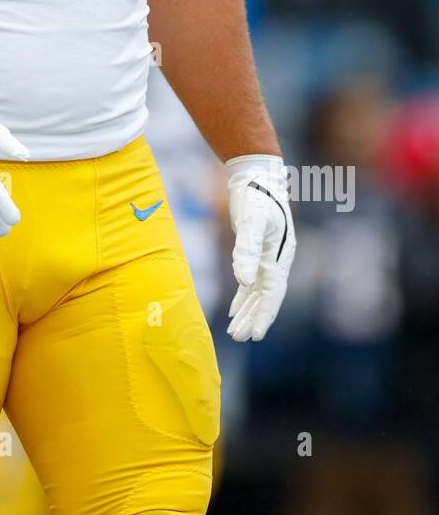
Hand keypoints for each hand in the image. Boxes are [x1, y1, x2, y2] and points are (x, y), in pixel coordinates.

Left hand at [226, 154, 294, 341]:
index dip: (264, 315)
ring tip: (235, 332)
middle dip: (254, 319)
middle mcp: (275, 261)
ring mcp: (267, 258)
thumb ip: (246, 250)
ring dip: (247, 311)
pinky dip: (243, 296)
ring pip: (258, 293)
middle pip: (266, 298)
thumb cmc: (256, 197)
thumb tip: (243, 281)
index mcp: (279, 257)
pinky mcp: (255, 252)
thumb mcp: (250, 221)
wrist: (257, 176)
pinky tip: (235, 310)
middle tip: (239, 338)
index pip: (273, 294)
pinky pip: (251, 282)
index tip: (256, 335)